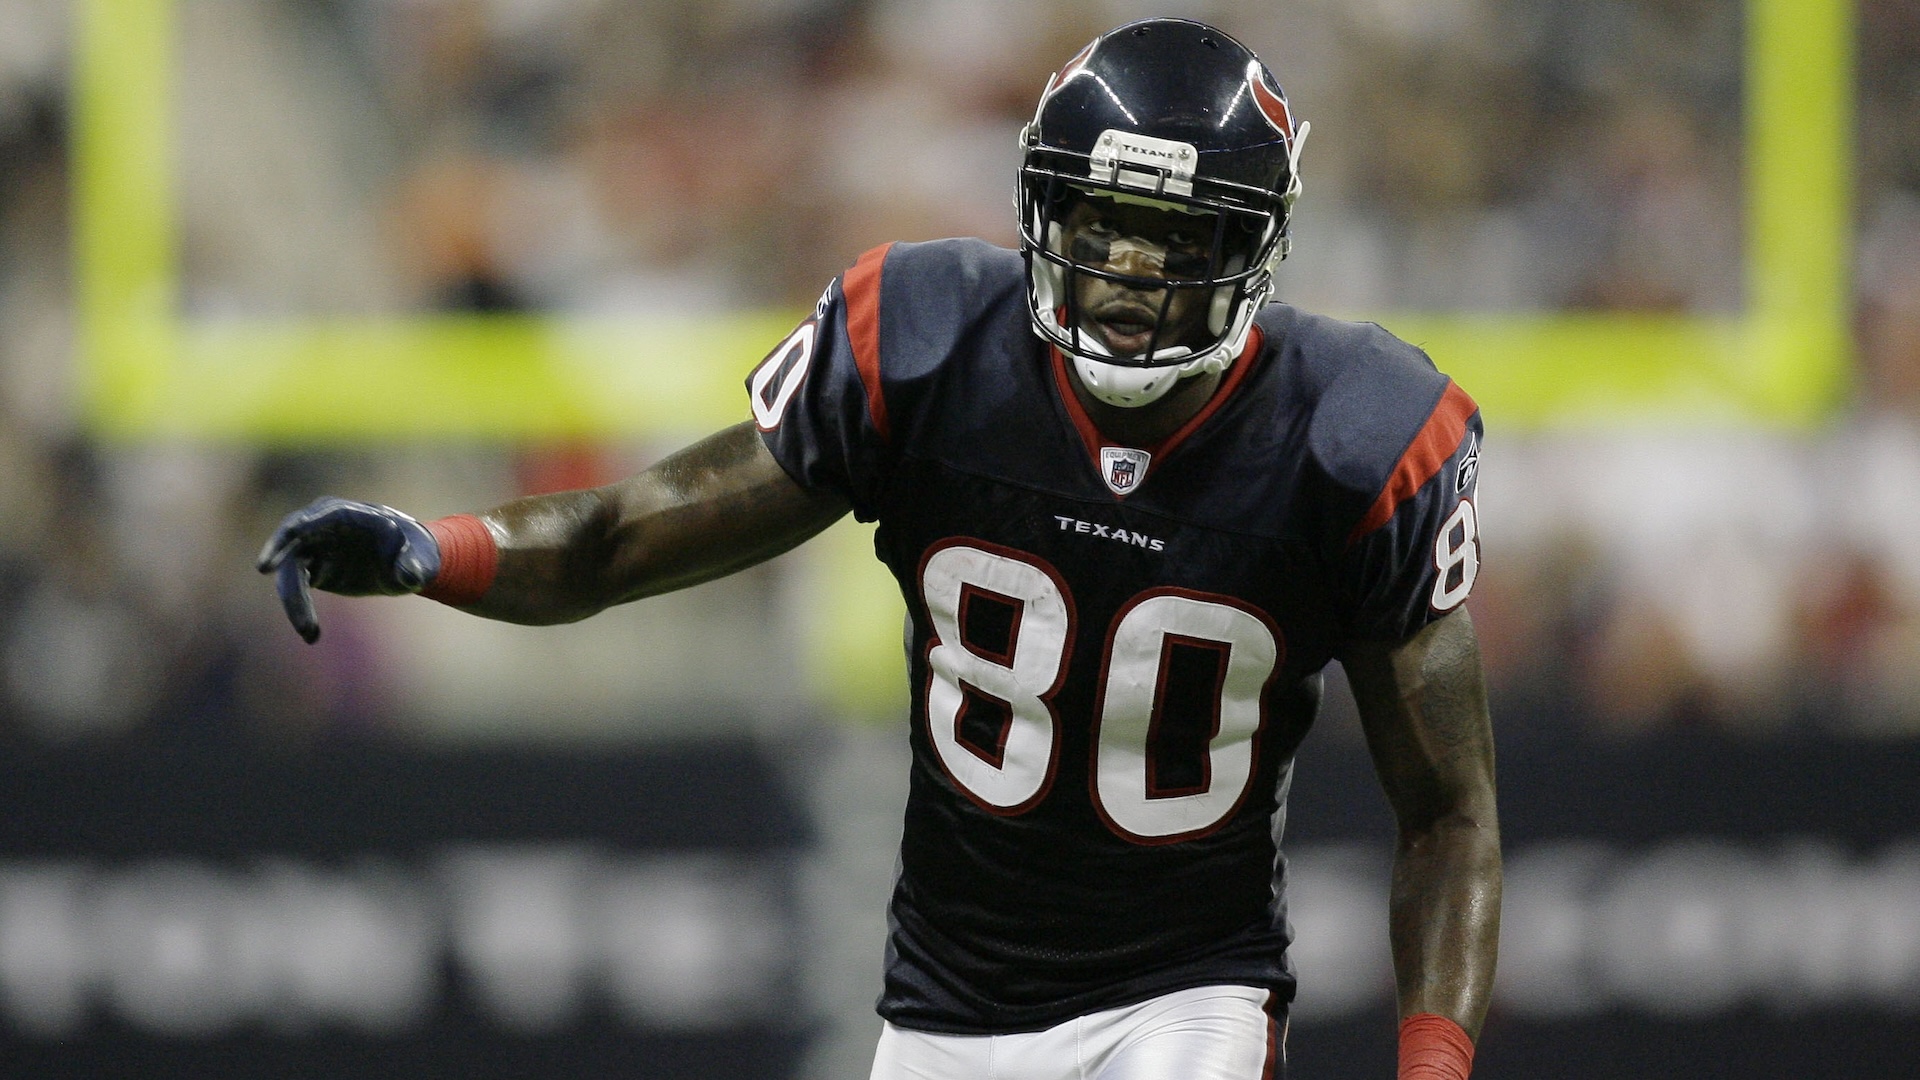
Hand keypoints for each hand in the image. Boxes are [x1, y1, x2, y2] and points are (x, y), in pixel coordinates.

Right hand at [256, 497, 441, 642]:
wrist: (411, 563)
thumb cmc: (417, 552)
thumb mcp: (421, 559)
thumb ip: (415, 565)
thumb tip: (410, 576)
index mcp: (347, 514)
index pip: (309, 519)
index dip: (286, 538)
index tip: (267, 564)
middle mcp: (323, 527)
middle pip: (291, 547)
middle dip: (287, 583)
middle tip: (297, 614)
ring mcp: (315, 547)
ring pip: (289, 572)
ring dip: (294, 604)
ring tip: (310, 634)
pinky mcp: (313, 568)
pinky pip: (296, 587)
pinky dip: (300, 609)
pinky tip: (312, 633)